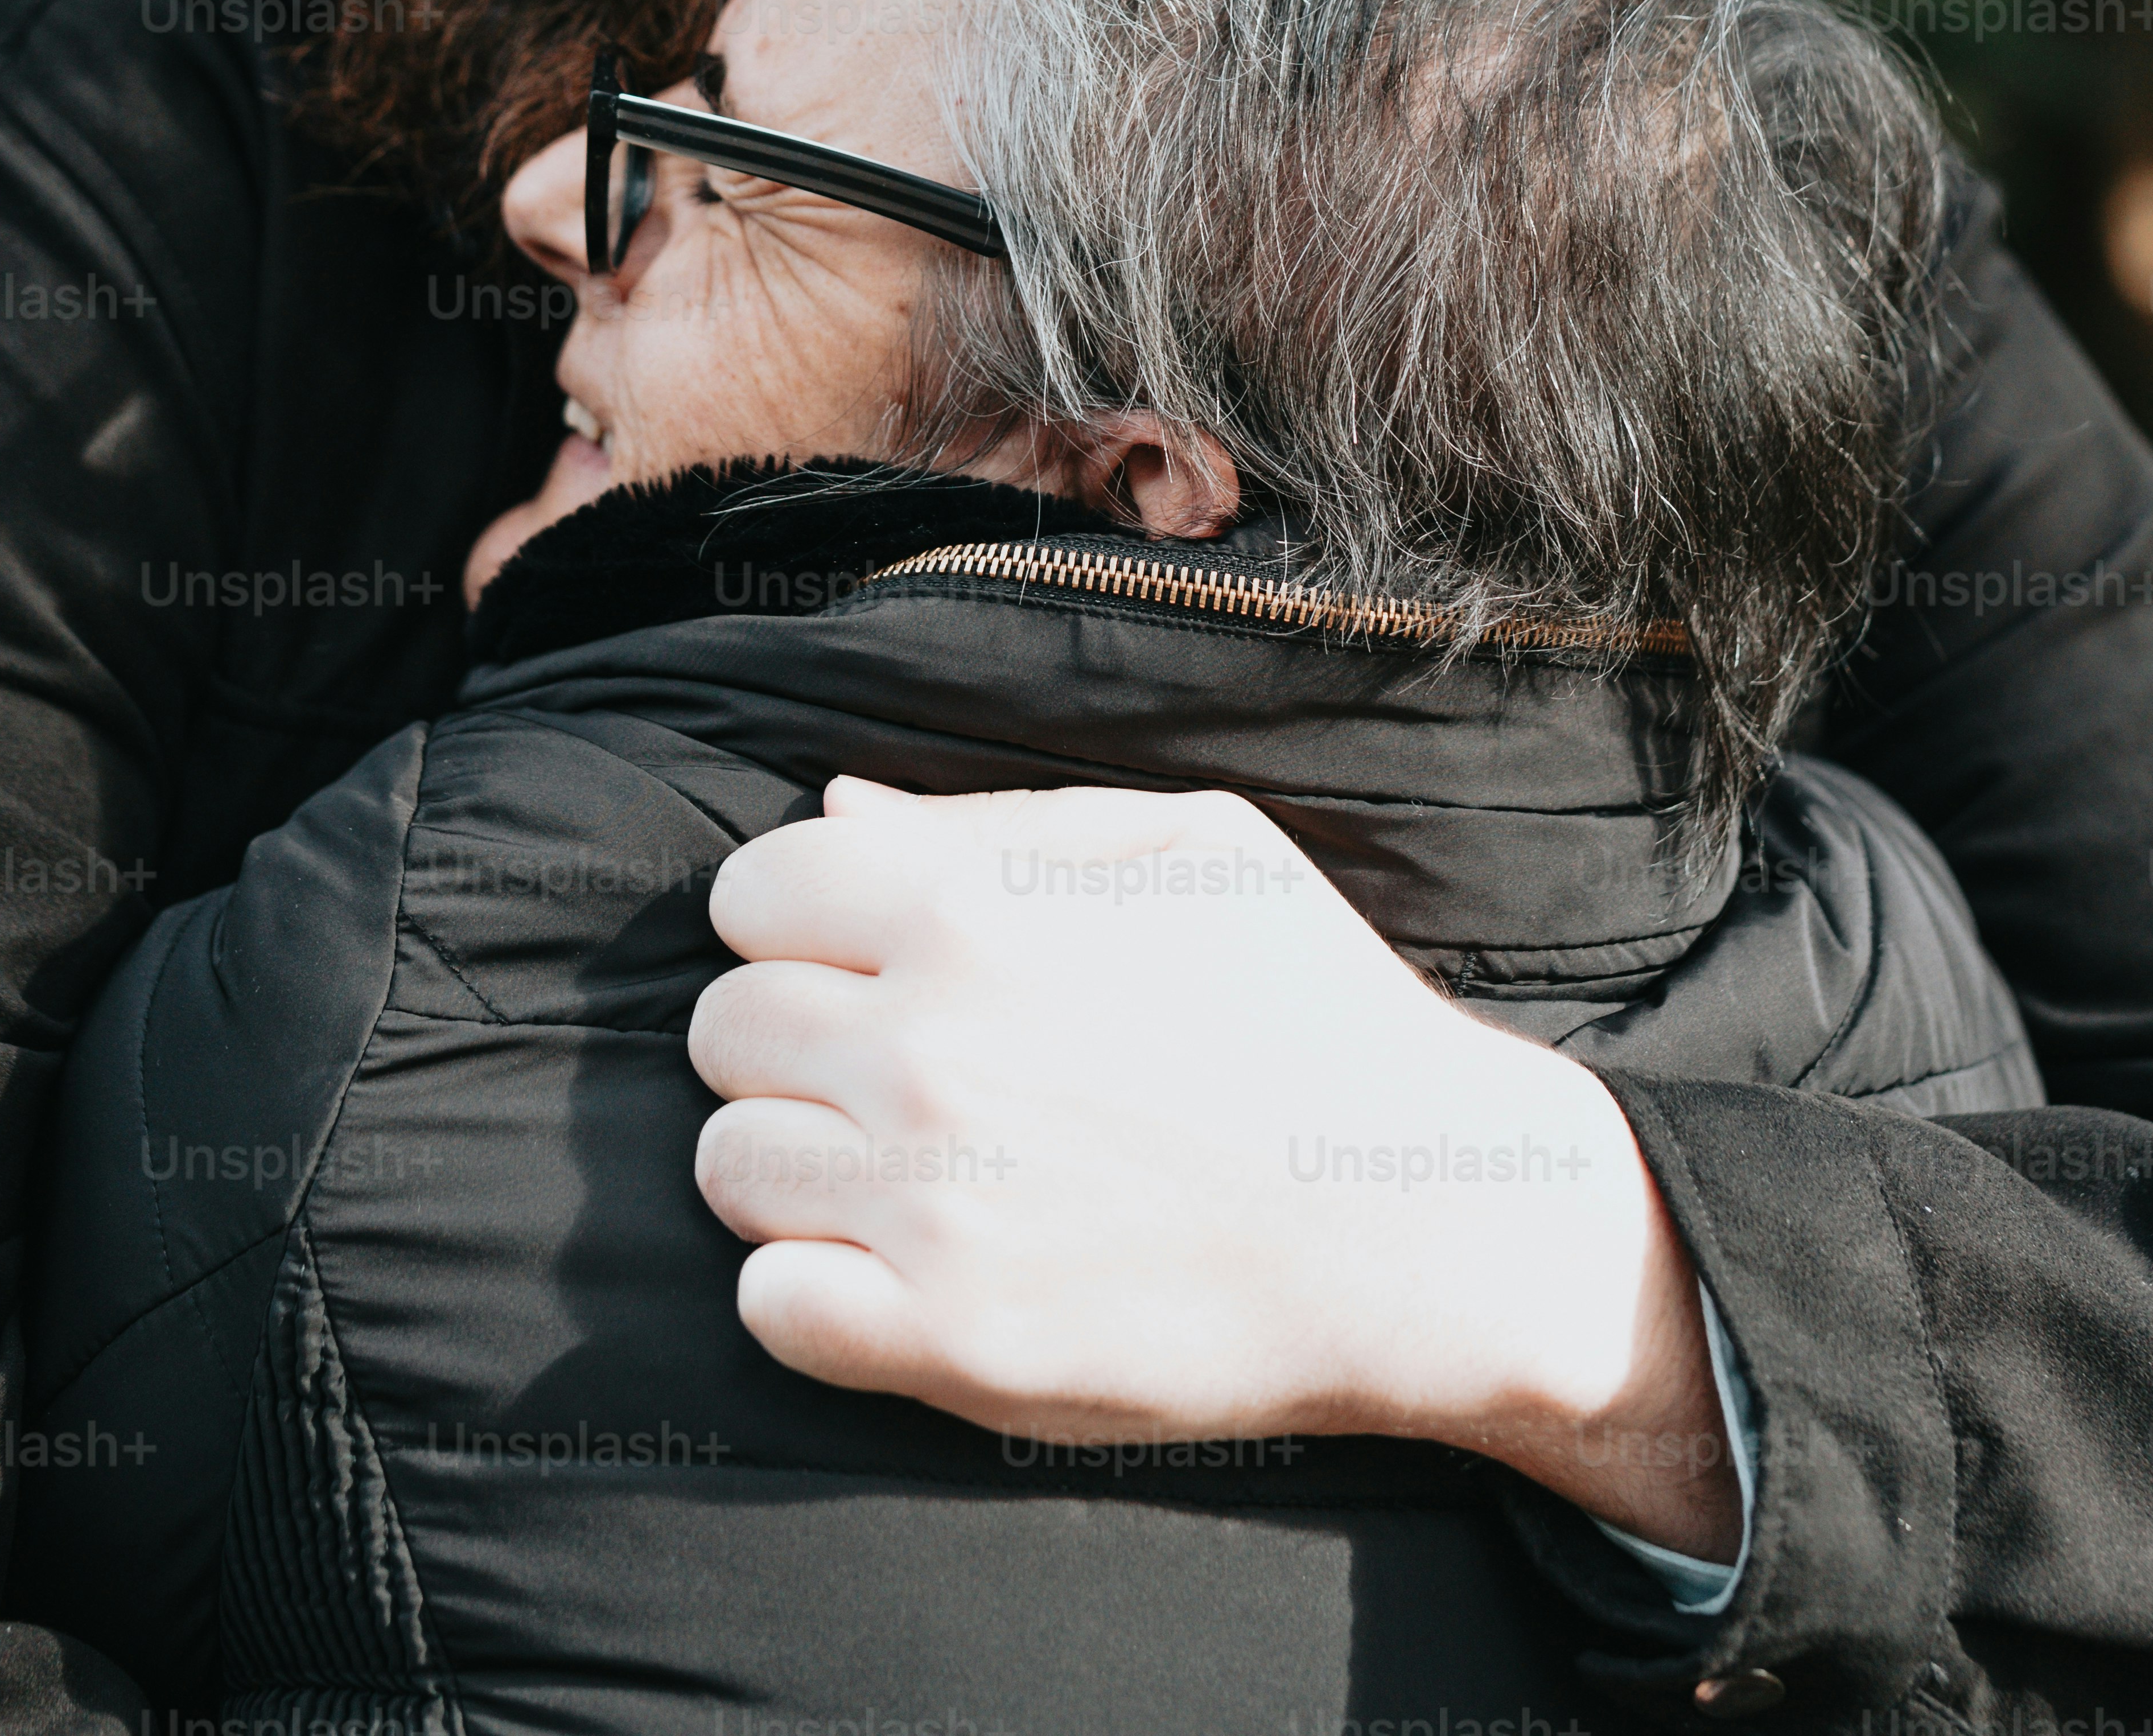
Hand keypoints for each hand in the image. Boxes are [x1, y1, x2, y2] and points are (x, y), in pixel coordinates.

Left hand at [689, 776, 1739, 1557]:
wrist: (1429, 1226)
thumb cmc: (1315, 1010)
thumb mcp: (1181, 849)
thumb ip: (988, 826)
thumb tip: (835, 809)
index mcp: (971, 911)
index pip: (751, 894)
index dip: (801, 924)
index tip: (870, 963)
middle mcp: (926, 1050)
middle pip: (723, 1030)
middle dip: (795, 1042)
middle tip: (903, 1076)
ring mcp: (930, 1206)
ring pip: (726, 1168)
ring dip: (798, 1167)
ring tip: (909, 1173)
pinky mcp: (951, 1344)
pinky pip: (768, 1309)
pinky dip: (814, 1294)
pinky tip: (906, 1270)